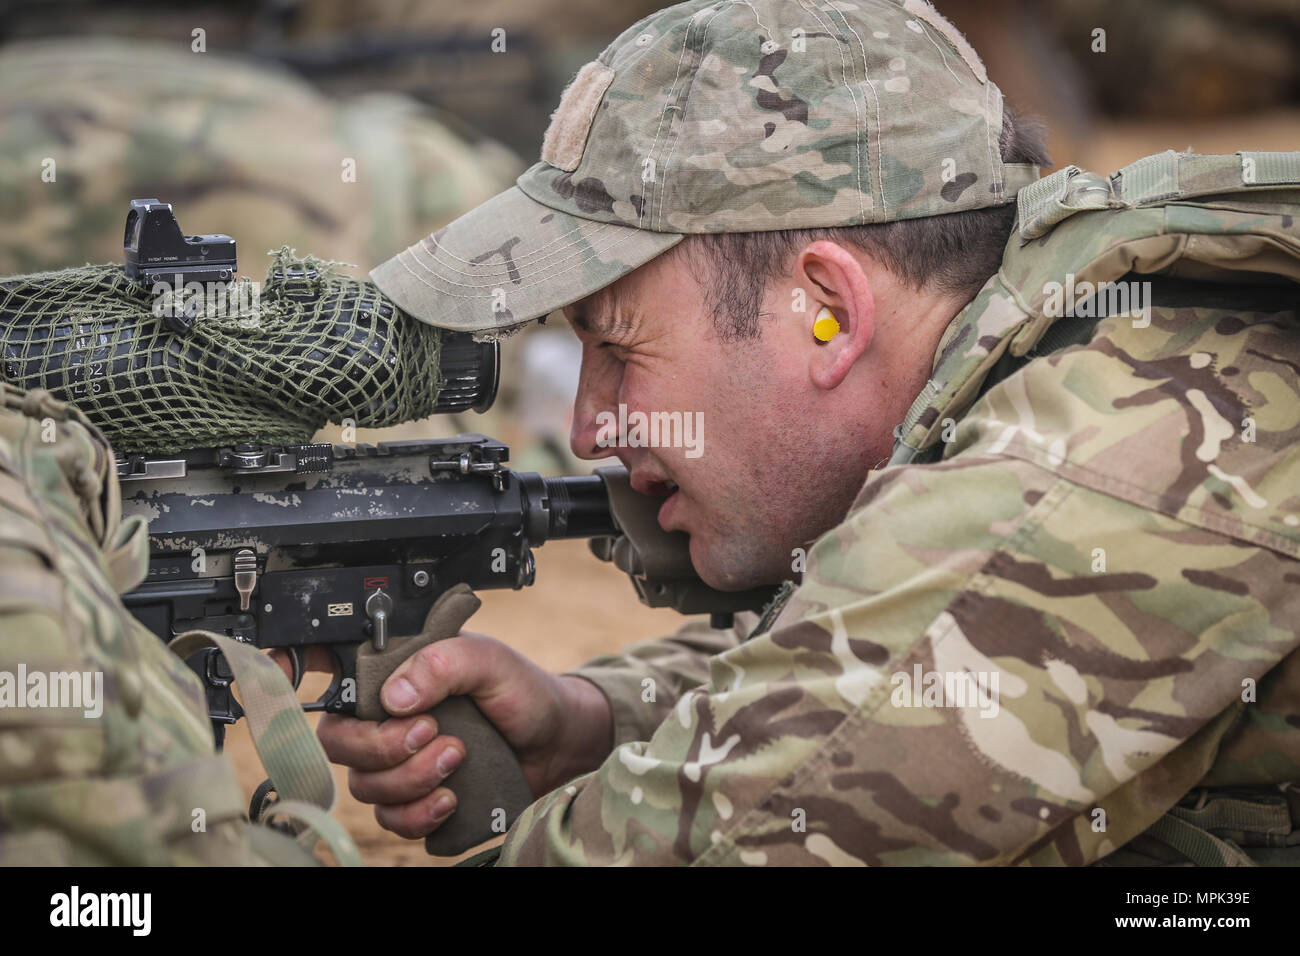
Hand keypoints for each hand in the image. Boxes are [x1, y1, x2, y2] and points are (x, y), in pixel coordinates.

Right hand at [298, 634, 612, 839]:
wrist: (559, 743)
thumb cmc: (523, 693)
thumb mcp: (491, 662)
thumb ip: (444, 663)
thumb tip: (395, 696)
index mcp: (395, 671)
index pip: (328, 664)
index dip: (292, 665)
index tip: (281, 670)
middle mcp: (386, 716)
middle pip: (337, 740)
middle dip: (381, 746)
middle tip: (432, 733)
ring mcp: (398, 761)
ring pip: (363, 785)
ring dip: (408, 779)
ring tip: (456, 759)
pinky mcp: (416, 799)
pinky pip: (390, 821)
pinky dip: (417, 815)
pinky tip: (450, 799)